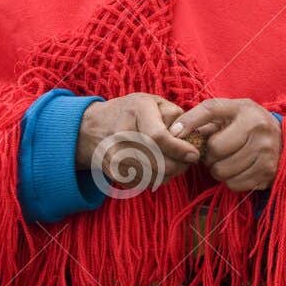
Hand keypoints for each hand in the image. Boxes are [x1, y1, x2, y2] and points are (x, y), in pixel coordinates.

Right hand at [75, 93, 200, 189]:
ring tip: (175, 165)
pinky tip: (158, 169)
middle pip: (157, 160)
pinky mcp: (113, 171)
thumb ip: (174, 115)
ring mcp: (114, 154)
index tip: (193, 154)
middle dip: (178, 165)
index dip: (179, 149)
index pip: (159, 137)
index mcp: (136, 110)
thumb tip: (189, 138)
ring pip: (151, 175)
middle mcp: (121, 132)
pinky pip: (142, 182)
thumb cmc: (131, 112)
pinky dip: (155, 179)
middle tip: (187, 162)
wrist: (92, 127)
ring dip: (169, 174)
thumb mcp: (153, 102)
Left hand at [169, 98, 281, 192]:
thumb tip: (174, 132)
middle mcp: (258, 128)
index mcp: (245, 109)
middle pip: (215, 149)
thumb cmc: (246, 124)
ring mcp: (266, 151)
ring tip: (227, 161)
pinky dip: (231, 181)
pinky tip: (238, 170)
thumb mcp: (229, 113)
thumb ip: (204, 118)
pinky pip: (234, 184)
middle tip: (215, 153)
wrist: (282, 139)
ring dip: (218, 170)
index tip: (174, 132)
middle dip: (209, 155)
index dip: (190, 121)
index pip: (211, 110)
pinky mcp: (268, 171)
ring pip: (222, 171)